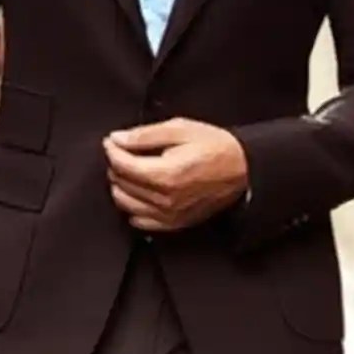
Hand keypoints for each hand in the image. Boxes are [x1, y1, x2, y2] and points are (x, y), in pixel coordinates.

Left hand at [103, 118, 248, 232]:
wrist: (241, 170)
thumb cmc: (214, 147)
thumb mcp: (180, 129)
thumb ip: (145, 135)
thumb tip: (117, 139)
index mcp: (165, 174)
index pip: (122, 165)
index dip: (112, 150)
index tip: (112, 141)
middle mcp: (165, 199)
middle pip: (121, 184)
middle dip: (117, 165)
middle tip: (124, 152)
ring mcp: (169, 215)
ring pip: (126, 204)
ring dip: (121, 186)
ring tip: (131, 170)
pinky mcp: (174, 224)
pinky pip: (139, 221)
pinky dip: (133, 207)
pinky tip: (140, 193)